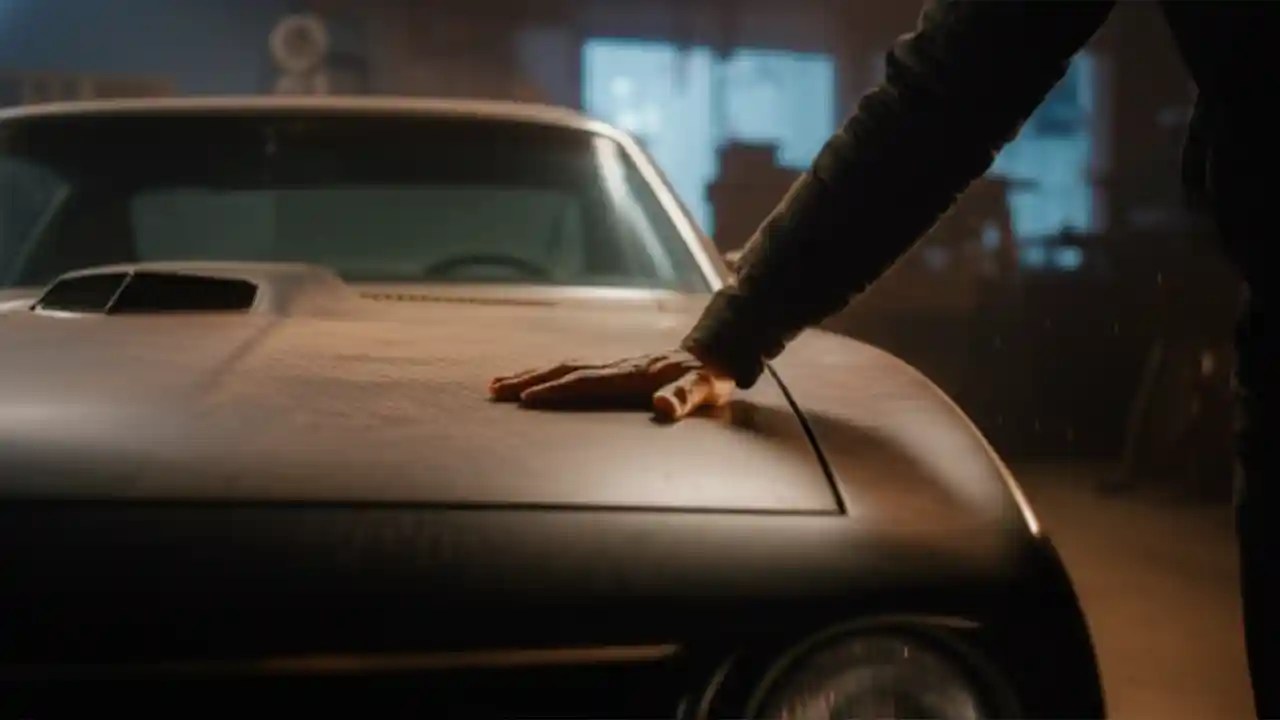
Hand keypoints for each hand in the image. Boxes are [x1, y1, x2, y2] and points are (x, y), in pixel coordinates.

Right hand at [489, 350, 733, 421]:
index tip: (527, 399)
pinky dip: (548, 375)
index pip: (585, 382)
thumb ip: (684, 398)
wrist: (714, 354)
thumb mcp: (703, 391)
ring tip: (499, 384)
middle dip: (528, 380)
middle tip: (494, 390)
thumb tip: (665, 407)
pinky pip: (572, 370)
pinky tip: (534, 380)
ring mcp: (611, 366)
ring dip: (531, 375)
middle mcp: (615, 367)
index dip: (556, 391)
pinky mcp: (612, 370)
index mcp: (630, 374)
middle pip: (564, 371)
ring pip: (563, 368)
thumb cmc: (707, 378)